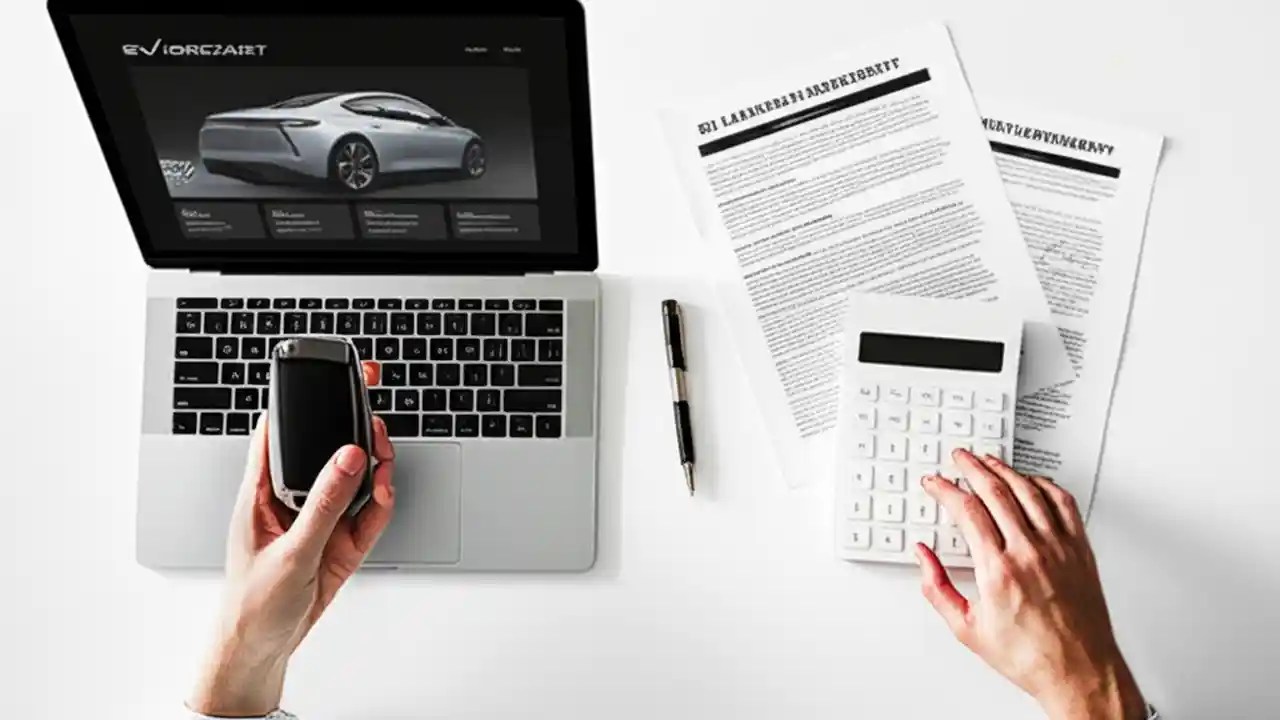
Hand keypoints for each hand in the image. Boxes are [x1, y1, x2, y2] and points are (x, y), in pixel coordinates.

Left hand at [188, 363, 395, 716]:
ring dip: (373, 467)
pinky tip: (383, 492)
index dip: (300, 404)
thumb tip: (348, 459)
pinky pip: (369, 514)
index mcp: (262, 492)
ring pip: (355, 480)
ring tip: (384, 457)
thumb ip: (324, 504)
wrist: (262, 651)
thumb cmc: (251, 604)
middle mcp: (293, 501)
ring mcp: (320, 521)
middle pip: (328, 452)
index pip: (278, 435)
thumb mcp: (290, 551)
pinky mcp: (342, 544)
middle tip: (374, 416)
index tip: (326, 379)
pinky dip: (381, 502)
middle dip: (353, 431)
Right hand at [916, 450, 1144, 719]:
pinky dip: (1045, 485)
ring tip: (990, 460)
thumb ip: (937, 588)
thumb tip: (923, 557)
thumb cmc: (1030, 656)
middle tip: (960, 458)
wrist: (1078, 672)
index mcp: (998, 570)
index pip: (966, 510)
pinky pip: (1063, 503)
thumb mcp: (966, 629)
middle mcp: (1030, 553)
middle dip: (972, 468)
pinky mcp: (1080, 551)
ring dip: (1005, 469)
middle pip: (996, 491)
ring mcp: (1059, 548)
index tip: (935, 483)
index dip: (945, 489)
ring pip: (1029, 490)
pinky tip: (1033, 481)